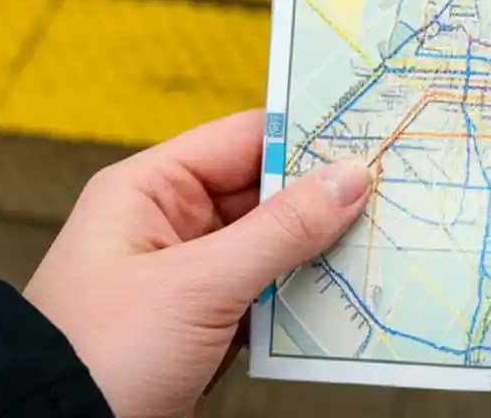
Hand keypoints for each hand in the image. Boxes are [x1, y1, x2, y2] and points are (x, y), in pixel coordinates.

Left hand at [23, 111, 370, 416]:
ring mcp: (190, 277)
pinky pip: (269, 294)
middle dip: (323, 197)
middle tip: (390, 193)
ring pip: (273, 246)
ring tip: (380, 241)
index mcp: (148, 190)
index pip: (241, 140)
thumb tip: (348, 178)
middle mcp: (169, 225)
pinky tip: (347, 293)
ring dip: (319, 250)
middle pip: (265, 193)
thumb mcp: (198, 284)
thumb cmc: (100, 355)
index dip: (304, 135)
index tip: (367, 135)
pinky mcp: (206, 325)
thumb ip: (280, 229)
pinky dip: (304, 296)